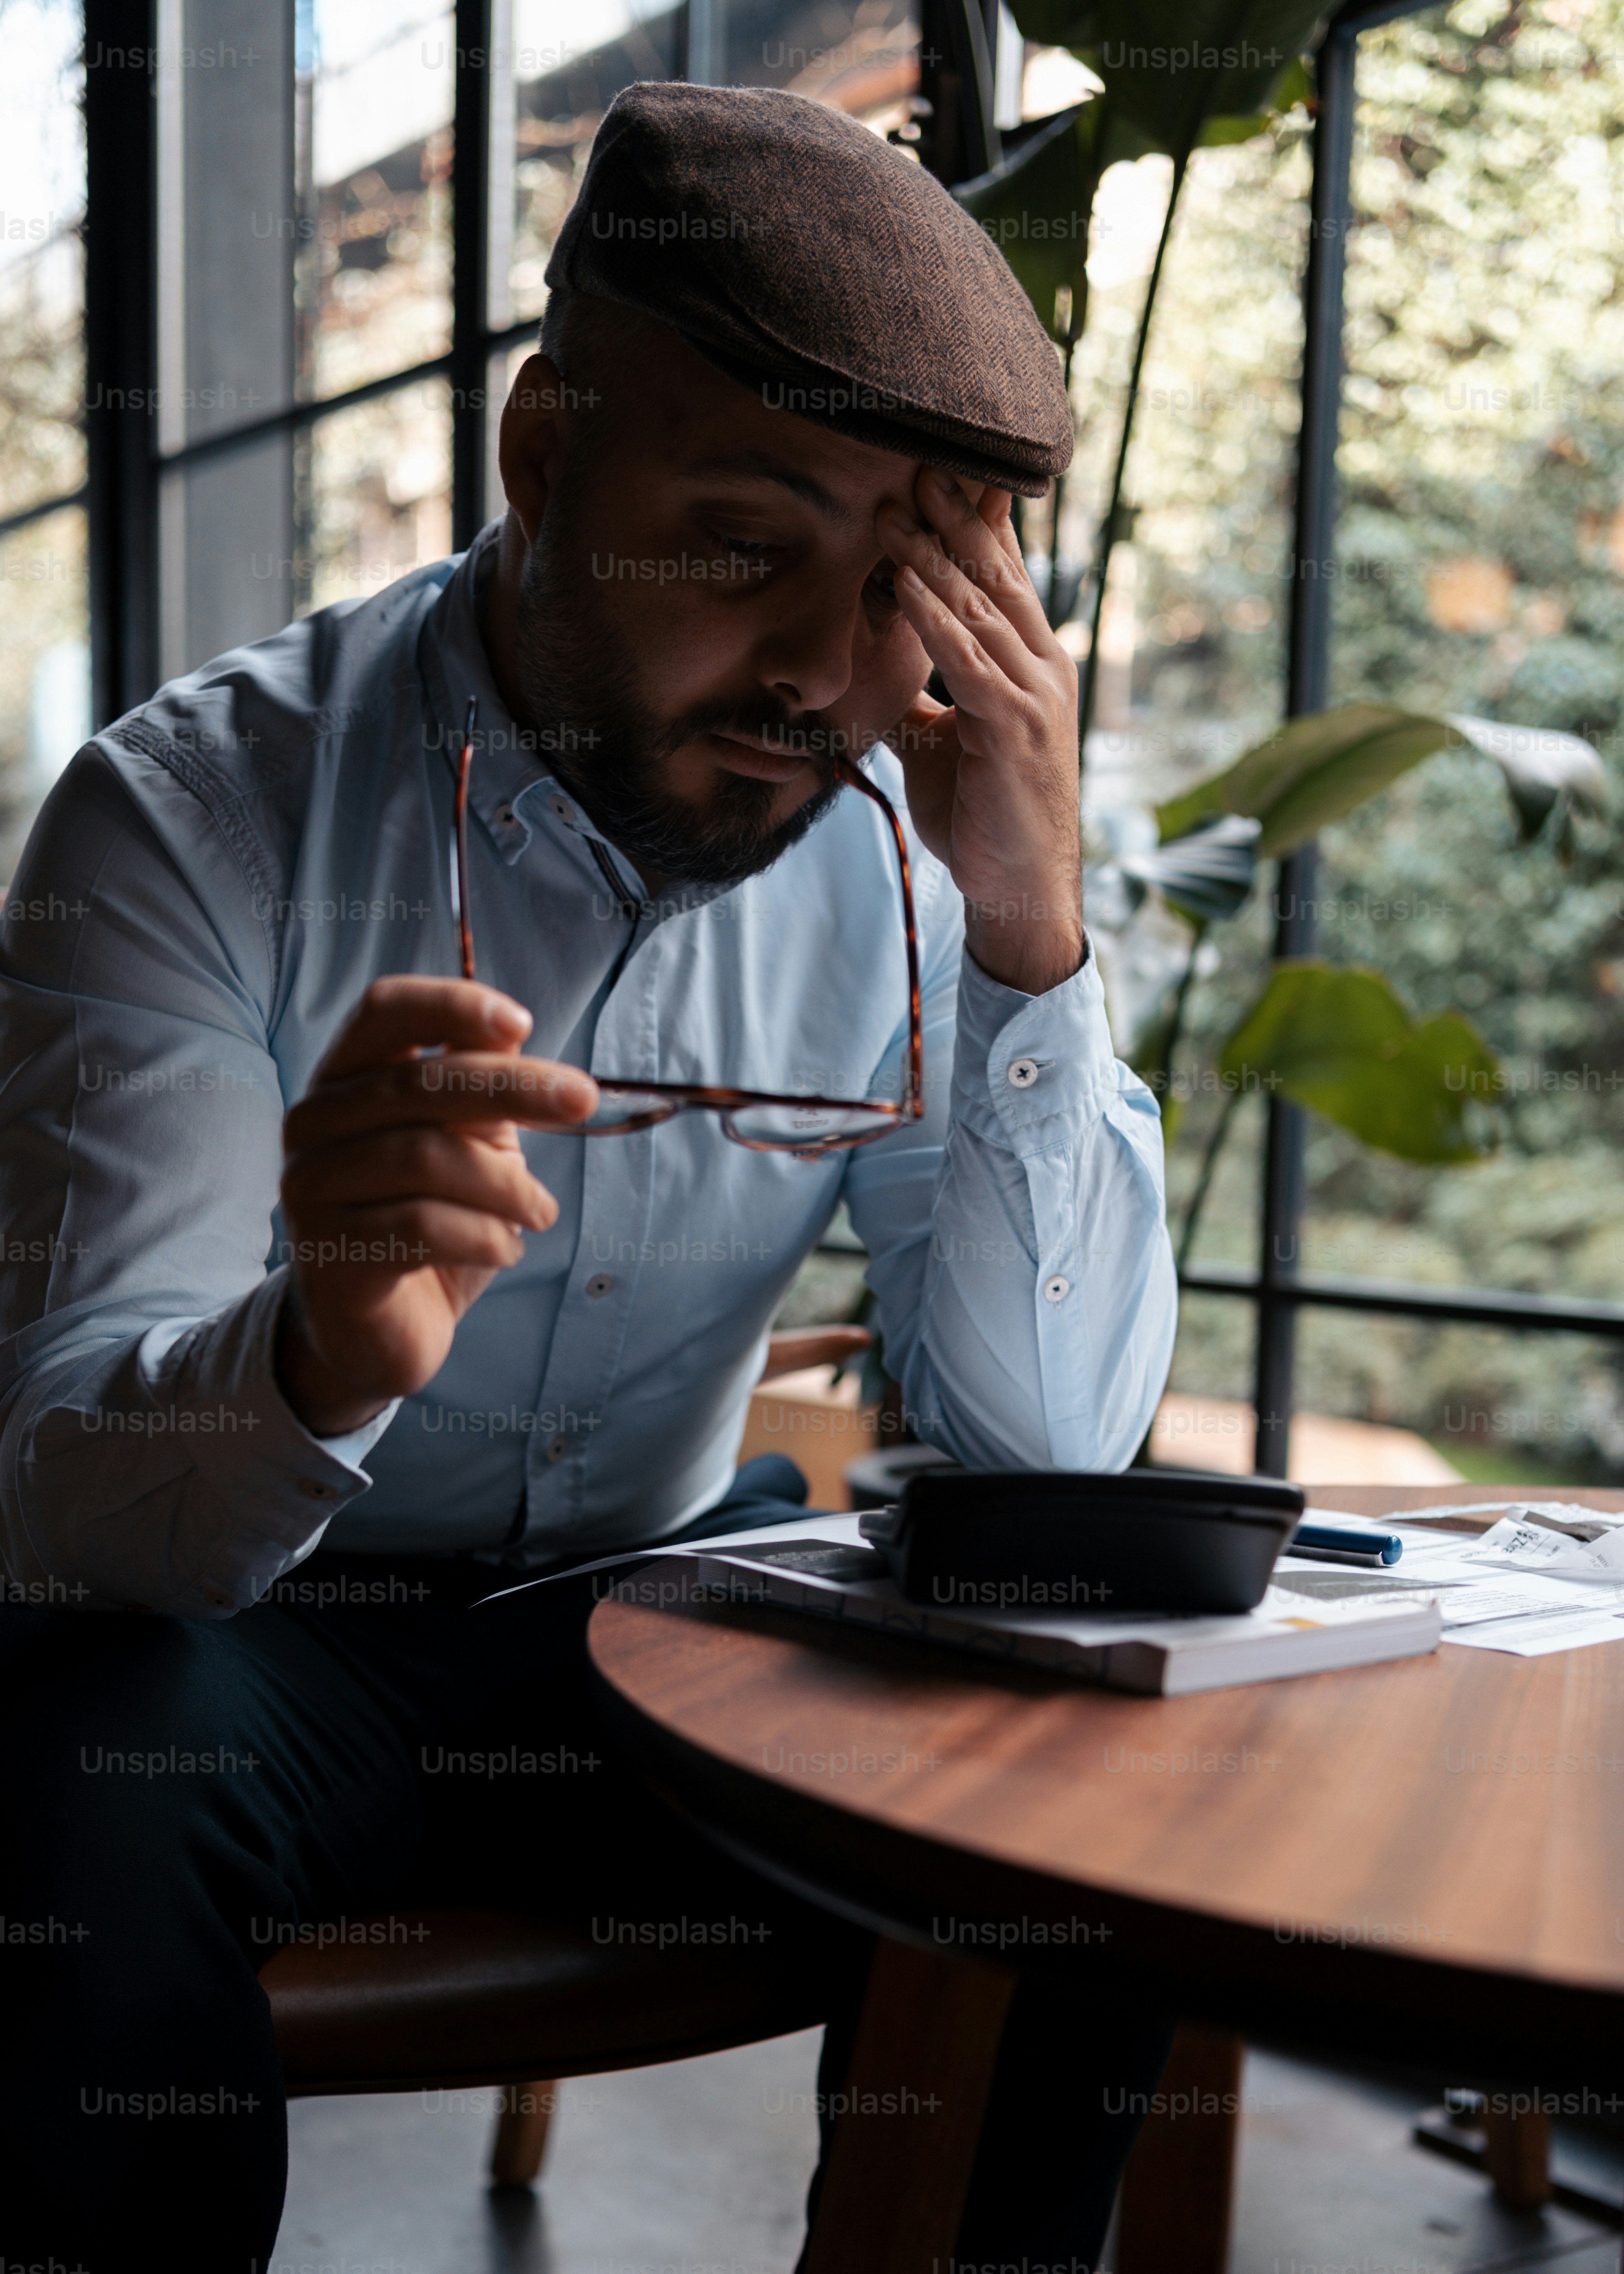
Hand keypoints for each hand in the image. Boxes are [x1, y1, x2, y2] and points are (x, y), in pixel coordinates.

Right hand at [277, 977, 597, 1436]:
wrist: (384, 1329)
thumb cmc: (430, 1220)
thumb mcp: (466, 1143)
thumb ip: (480, 1089)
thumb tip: (514, 1029)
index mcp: (346, 1078)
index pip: (385, 1010)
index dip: (452, 1005)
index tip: (521, 1023)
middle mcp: (313, 1122)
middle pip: (420, 1084)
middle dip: (514, 1087)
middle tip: (582, 1100)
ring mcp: (309, 1188)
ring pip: (426, 1159)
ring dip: (507, 1185)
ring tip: (541, 1211)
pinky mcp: (326, 1253)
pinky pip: (421, 1228)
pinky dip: (484, 1237)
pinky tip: (504, 1250)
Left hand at [878, 467, 1083, 994]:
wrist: (1017, 890)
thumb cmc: (985, 817)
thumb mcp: (945, 744)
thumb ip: (925, 700)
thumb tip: (886, 670)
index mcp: (1031, 665)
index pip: (1003, 579)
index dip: (973, 523)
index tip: (939, 473)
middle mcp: (1043, 669)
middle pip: (995, 578)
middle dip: (953, 519)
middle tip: (914, 461)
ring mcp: (1034, 698)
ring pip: (980, 612)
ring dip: (933, 558)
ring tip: (893, 510)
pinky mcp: (1014, 730)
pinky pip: (968, 663)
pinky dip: (936, 622)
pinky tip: (906, 585)